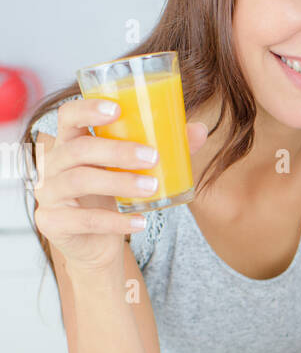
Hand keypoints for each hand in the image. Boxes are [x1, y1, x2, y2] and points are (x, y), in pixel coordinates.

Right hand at [32, 95, 207, 272]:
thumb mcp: (131, 171)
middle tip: (153, 157)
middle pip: (79, 149)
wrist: (96, 244)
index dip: (88, 109)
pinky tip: (140, 221)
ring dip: (119, 182)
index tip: (117, 109)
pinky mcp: (53, 222)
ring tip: (152, 187)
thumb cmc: (111, 196)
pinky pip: (84, 220)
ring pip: (80, 181)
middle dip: (117, 151)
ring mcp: (49, 193)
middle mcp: (54, 164)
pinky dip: (114, 221)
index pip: (69, 116)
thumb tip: (199, 130)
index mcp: (70, 142)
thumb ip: (160, 148)